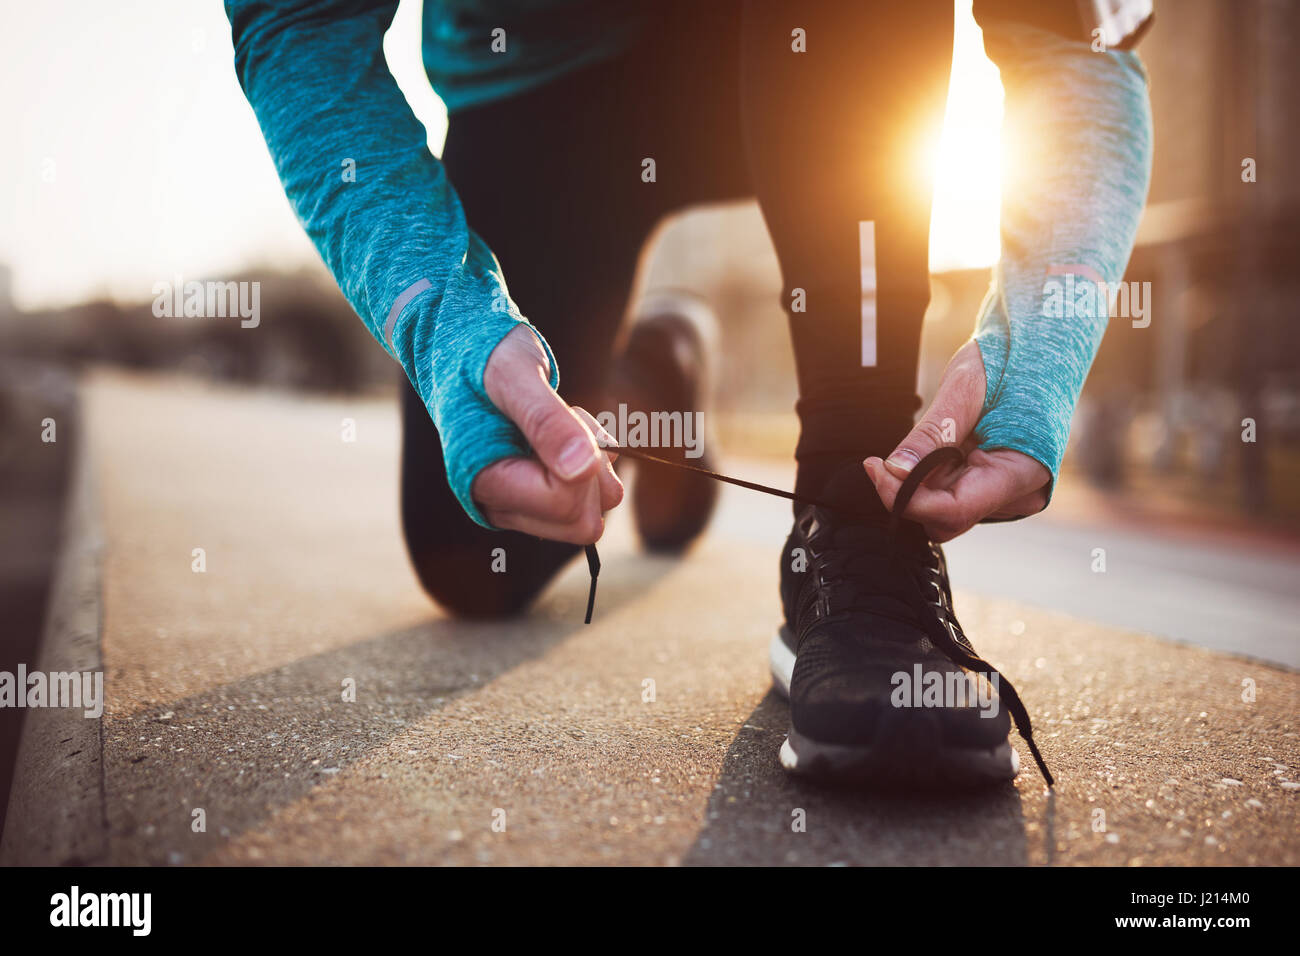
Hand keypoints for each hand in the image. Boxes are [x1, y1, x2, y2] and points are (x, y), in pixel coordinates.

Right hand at [473, 326, 622, 543]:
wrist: (467, 353)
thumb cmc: (485, 356)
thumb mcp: (515, 373)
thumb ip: (546, 419)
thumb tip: (581, 469)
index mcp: (485, 481)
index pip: (564, 503)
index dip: (583, 461)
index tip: (567, 415)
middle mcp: (500, 505)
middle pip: (582, 523)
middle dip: (593, 471)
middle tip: (569, 418)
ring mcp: (520, 507)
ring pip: (590, 518)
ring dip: (596, 467)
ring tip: (564, 422)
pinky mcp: (536, 501)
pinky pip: (588, 505)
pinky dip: (593, 468)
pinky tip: (567, 435)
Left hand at [863, 341, 1049, 542]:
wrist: (1038, 347)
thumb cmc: (1011, 359)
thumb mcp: (965, 389)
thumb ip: (932, 434)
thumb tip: (895, 470)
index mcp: (1023, 472)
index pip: (955, 510)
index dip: (907, 498)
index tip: (876, 468)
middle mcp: (1019, 493)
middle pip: (948, 517)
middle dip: (909, 493)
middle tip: (882, 459)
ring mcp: (1008, 493)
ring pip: (946, 510)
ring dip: (921, 484)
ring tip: (927, 442)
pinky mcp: (994, 486)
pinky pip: (953, 495)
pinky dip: (932, 478)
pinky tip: (936, 448)